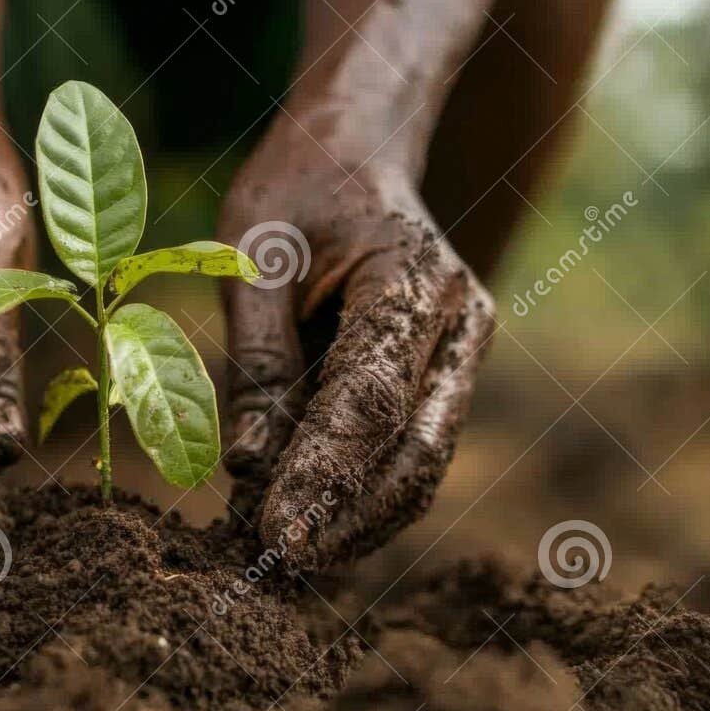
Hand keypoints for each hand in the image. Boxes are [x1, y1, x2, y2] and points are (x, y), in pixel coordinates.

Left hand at [217, 118, 495, 570]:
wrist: (358, 146)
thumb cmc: (298, 186)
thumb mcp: (254, 252)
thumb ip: (256, 358)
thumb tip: (250, 463)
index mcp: (414, 280)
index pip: (368, 402)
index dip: (323, 477)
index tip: (275, 535)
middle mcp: (457, 323)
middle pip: (414, 452)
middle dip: (349, 519)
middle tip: (279, 564)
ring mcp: (460, 353)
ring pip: (420, 464)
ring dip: (358, 519)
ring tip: (288, 558)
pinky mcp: (442, 375)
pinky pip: (410, 450)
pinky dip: (363, 493)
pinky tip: (310, 522)